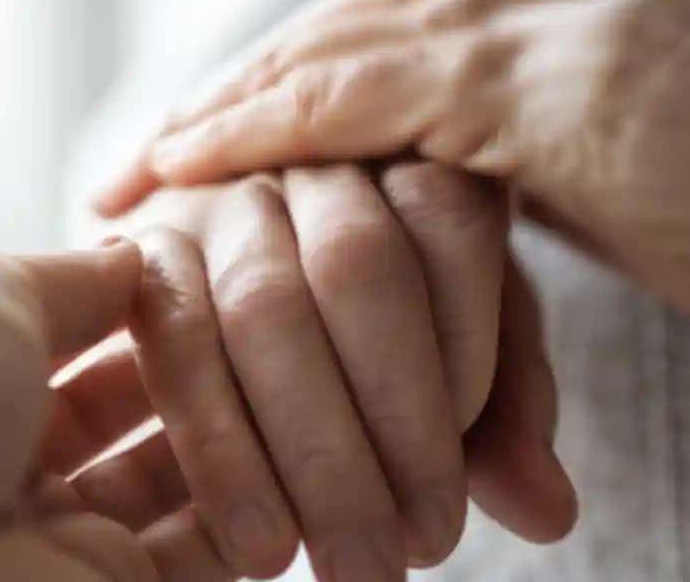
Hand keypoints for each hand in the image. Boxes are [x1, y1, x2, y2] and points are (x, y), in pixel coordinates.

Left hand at [98, 0, 689, 365]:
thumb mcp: (574, 155)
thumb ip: (483, 145)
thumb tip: (396, 184)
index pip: (351, 38)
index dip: (251, 97)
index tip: (172, 160)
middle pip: (319, 38)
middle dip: (210, 107)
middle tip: (122, 173)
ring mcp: (531, 21)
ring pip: (328, 59)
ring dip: (216, 121)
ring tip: (135, 180)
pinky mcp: (548, 85)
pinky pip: (370, 103)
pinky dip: (272, 133)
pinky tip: (198, 169)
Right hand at [120, 163, 573, 580]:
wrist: (218, 280)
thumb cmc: (365, 319)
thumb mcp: (453, 344)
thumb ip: (504, 409)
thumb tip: (551, 515)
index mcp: (405, 149)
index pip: (447, 219)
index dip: (467, 344)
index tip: (474, 460)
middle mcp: (310, 156)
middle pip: (358, 262)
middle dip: (395, 419)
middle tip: (421, 549)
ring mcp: (219, 193)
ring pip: (262, 305)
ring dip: (309, 452)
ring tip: (350, 567)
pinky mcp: (138, 247)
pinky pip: (173, 337)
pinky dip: (219, 448)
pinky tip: (254, 543)